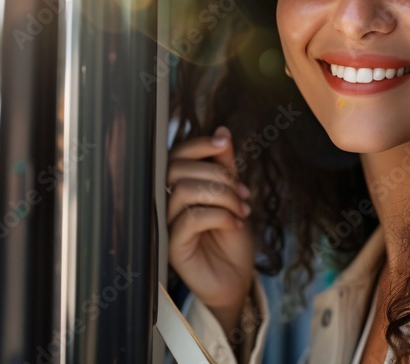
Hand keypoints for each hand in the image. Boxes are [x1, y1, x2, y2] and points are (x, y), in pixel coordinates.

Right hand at [167, 125, 254, 330]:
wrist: (236, 277)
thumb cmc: (231, 237)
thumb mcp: (233, 195)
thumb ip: (224, 165)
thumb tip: (222, 132)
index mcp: (179, 187)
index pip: (177, 155)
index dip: (199, 145)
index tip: (224, 144)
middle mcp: (166, 204)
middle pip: (179, 170)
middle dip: (218, 176)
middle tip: (243, 194)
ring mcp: (166, 225)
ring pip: (184, 191)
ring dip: (222, 196)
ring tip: (241, 210)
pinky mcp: (171, 246)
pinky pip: (190, 218)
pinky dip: (219, 216)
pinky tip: (234, 224)